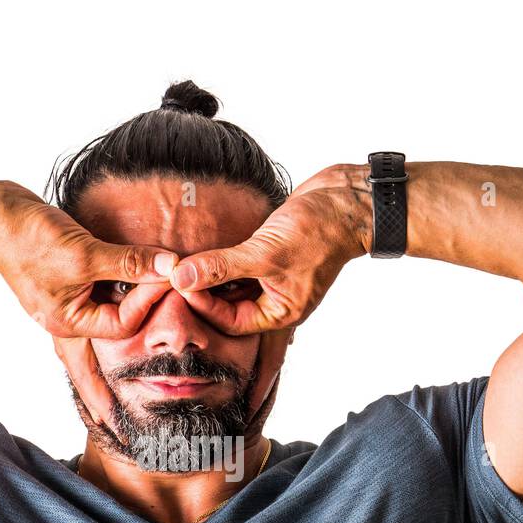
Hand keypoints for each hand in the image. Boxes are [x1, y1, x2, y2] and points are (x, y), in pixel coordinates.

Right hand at [0, 182, 175, 338]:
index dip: (148, 300)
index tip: (167, 274)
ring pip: (115, 298)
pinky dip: (122, 271)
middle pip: (121, 320)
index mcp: (70, 322)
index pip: (123, 323)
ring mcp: (71, 295)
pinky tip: (139, 260)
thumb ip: (128, 262)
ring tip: (159, 272)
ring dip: (137, 285)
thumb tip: (169, 266)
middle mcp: (72, 315)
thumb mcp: (84, 253)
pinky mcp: (73, 274)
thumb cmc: (28, 239)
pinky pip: (105, 280)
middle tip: (170, 289)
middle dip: (145, 307)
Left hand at [162, 164, 373, 333]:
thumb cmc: (318, 232)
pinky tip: (204, 249)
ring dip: (211, 276)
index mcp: (280, 312)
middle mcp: (276, 299)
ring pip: (233, 285)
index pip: (231, 322)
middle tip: (174, 277)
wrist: (347, 200)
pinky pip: (240, 264)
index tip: (180, 283)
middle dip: (203, 294)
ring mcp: (274, 277)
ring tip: (184, 264)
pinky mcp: (270, 254)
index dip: (203, 305)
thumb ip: (221, 267)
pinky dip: (222, 259)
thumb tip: (182, 278)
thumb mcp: (264, 253)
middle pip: (229, 308)